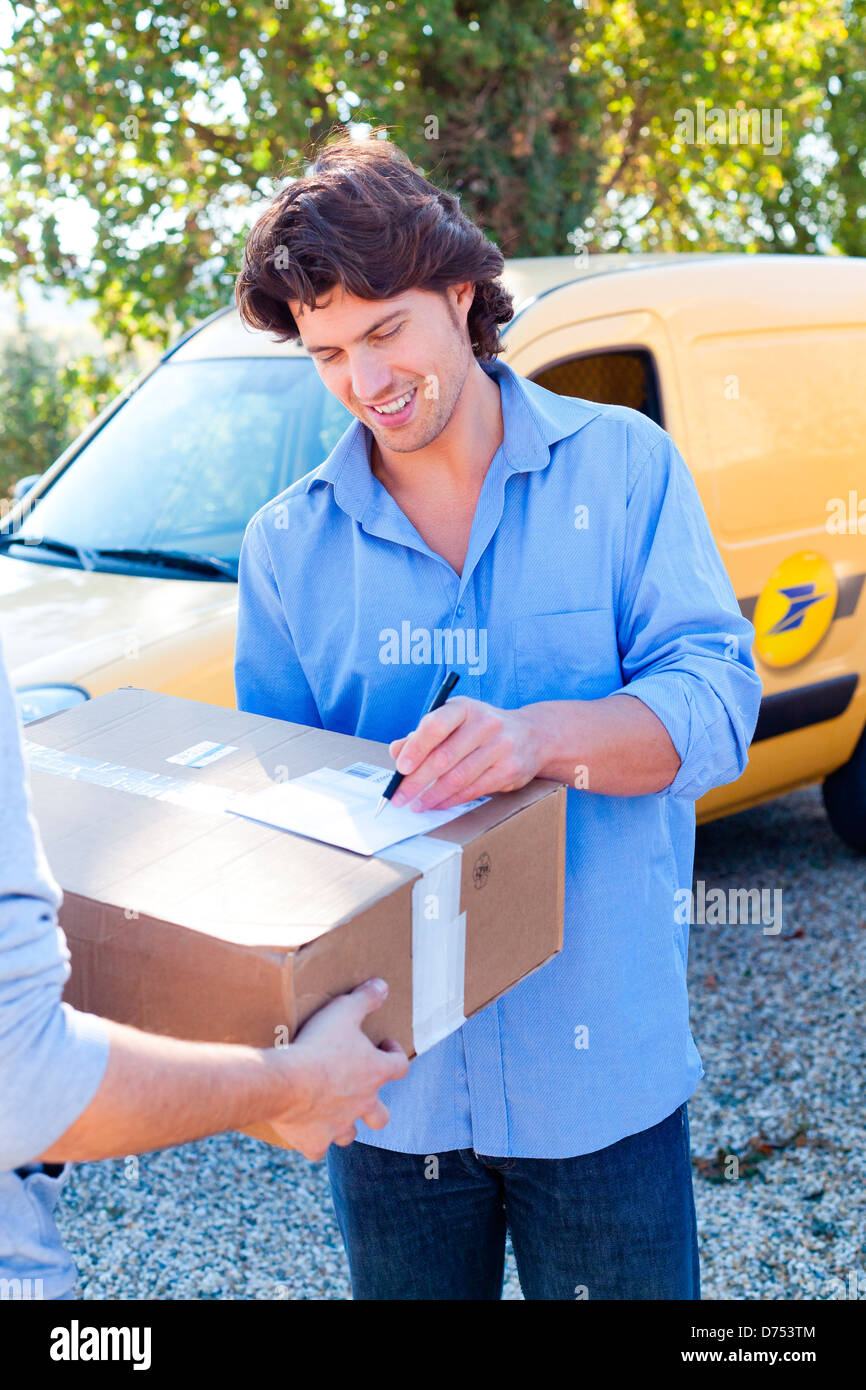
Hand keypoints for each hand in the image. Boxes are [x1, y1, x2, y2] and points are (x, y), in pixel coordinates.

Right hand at [268, 979, 409, 1160]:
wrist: (285, 1082)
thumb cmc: (317, 1045)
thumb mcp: (343, 1011)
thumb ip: (365, 998)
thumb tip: (383, 986)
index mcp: (375, 1072)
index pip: (400, 1067)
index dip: (395, 1055)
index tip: (383, 1046)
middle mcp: (364, 1104)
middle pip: (381, 1116)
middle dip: (374, 1108)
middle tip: (359, 1093)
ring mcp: (340, 1126)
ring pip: (350, 1134)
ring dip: (343, 1125)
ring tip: (329, 1111)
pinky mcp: (315, 1142)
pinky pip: (318, 1149)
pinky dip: (312, 1141)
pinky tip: (303, 1130)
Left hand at [387, 696, 544, 810]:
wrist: (531, 734)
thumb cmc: (480, 729)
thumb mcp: (453, 722)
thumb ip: (423, 735)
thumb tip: (396, 751)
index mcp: (465, 707)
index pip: (436, 725)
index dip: (415, 748)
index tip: (400, 769)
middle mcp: (485, 723)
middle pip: (444, 757)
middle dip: (417, 781)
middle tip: (399, 797)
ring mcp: (501, 747)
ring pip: (458, 777)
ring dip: (433, 795)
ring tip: (416, 804)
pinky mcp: (510, 769)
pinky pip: (474, 789)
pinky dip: (452, 800)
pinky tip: (438, 804)